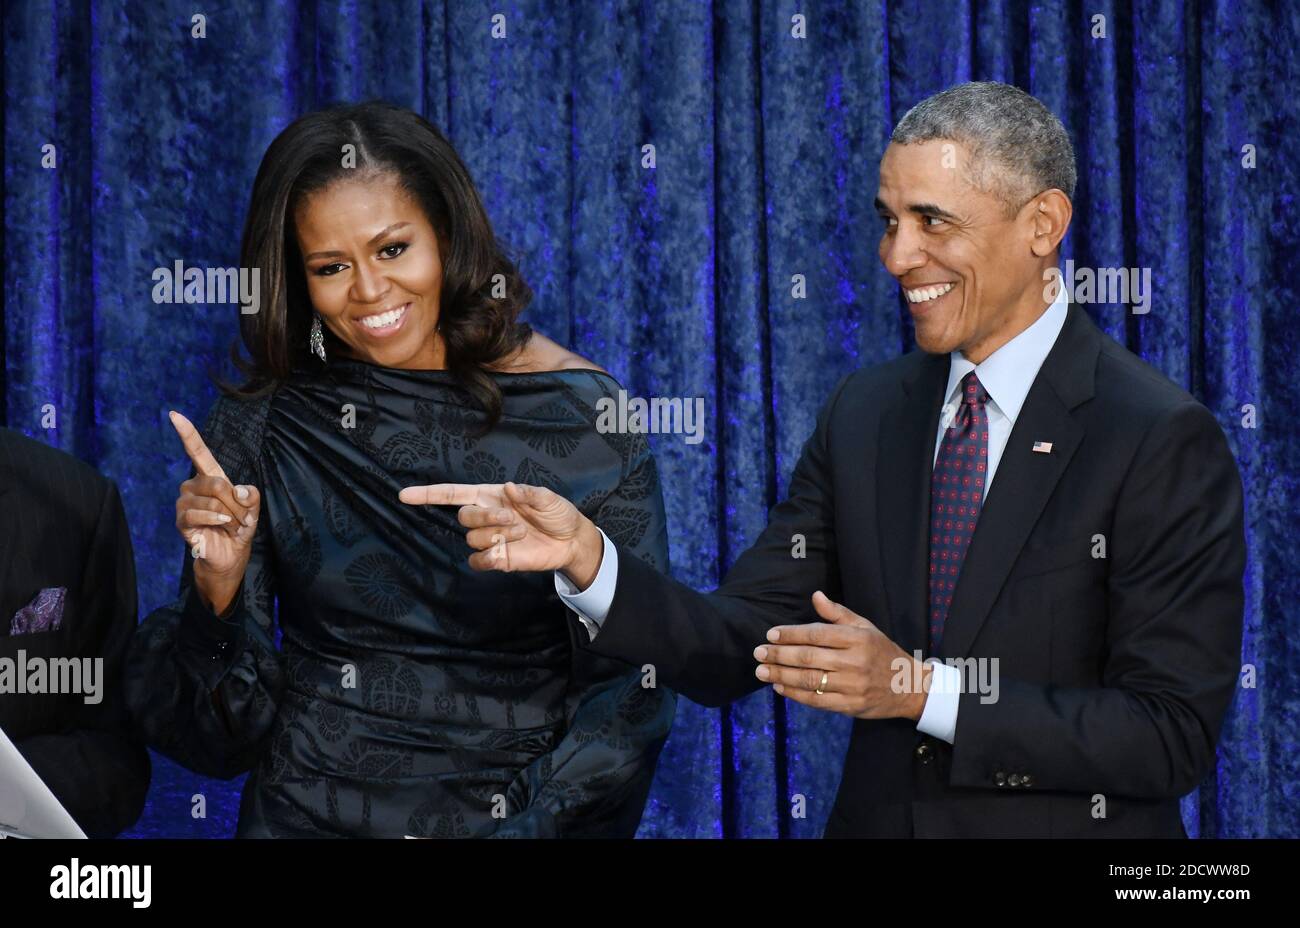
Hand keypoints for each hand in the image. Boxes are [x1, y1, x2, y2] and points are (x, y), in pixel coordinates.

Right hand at [169, 410, 260, 614]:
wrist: (229, 557)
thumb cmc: (239, 529)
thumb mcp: (253, 510)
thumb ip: (252, 496)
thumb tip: (240, 491)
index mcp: (211, 478)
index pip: (198, 451)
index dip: (187, 433)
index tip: (174, 414)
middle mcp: (193, 486)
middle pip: (216, 482)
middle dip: (236, 503)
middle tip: (241, 518)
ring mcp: (184, 503)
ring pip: (210, 500)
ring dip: (228, 515)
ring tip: (231, 526)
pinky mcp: (181, 521)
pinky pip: (196, 514)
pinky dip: (214, 520)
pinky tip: (221, 525)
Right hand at [397, 481, 603, 586]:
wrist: (571, 541)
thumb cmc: (558, 513)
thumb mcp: (548, 498)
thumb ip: (529, 493)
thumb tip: (509, 489)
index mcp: (492, 496)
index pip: (453, 494)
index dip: (428, 494)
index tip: (405, 495)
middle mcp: (486, 517)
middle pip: (463, 516)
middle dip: (486, 517)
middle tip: (513, 519)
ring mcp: (490, 540)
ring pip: (472, 539)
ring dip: (497, 535)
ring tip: (521, 533)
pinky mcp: (497, 560)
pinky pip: (478, 561)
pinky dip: (489, 558)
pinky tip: (506, 553)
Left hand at [752, 591, 931, 720]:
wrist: (908, 686)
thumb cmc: (882, 651)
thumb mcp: (865, 627)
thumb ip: (838, 613)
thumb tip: (815, 596)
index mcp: (857, 638)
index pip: (817, 634)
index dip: (791, 634)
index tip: (770, 635)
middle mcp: (855, 662)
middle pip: (809, 658)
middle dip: (779, 655)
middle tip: (758, 653)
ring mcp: (853, 686)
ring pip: (810, 680)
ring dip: (781, 675)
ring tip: (762, 670)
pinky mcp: (850, 706)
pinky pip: (818, 701)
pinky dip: (796, 694)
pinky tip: (780, 687)